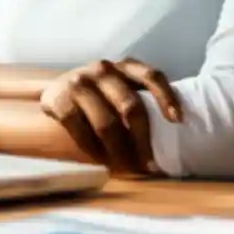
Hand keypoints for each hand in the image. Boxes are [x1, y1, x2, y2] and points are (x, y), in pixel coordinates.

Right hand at [39, 58, 180, 174]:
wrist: (55, 89)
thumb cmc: (99, 94)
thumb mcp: (121, 86)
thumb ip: (141, 97)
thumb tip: (175, 131)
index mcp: (125, 65)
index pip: (151, 76)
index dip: (166, 97)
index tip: (178, 121)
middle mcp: (103, 69)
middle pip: (131, 106)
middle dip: (143, 141)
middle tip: (150, 165)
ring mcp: (80, 82)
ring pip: (107, 124)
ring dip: (120, 152)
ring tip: (129, 168)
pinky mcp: (59, 99)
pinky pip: (81, 131)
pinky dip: (94, 150)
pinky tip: (102, 160)